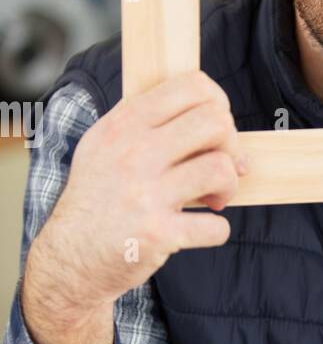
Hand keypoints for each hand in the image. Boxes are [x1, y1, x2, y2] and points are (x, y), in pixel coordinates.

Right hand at [30, 70, 247, 312]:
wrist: (70, 256)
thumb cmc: (97, 199)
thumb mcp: (106, 145)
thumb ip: (150, 122)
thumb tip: (217, 116)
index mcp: (124, 125)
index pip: (192, 86)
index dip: (218, 104)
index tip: (216, 131)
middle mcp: (133, 153)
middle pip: (215, 122)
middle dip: (231, 145)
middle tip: (222, 166)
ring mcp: (146, 194)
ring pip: (222, 168)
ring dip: (229, 186)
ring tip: (215, 198)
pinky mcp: (159, 233)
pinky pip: (217, 226)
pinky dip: (217, 230)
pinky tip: (200, 230)